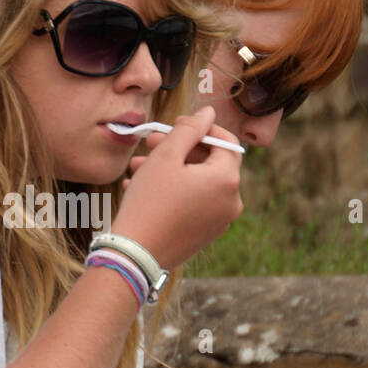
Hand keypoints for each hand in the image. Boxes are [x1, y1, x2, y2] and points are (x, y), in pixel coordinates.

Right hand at [109, 105, 242, 270]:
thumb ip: (190, 129)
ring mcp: (220, 221)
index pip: (226, 141)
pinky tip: (143, 188)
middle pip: (210, 163)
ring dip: (171, 170)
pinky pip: (195, 204)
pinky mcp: (206, 234)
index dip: (201, 128)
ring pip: (198, 184)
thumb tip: (208, 113)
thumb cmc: (150, 202)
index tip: (176, 125)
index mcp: (227, 179)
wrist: (135, 254)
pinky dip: (175, 192)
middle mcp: (232, 201)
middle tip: (151, 143)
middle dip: (180, 150)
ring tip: (137, 168)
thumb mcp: (166, 156)